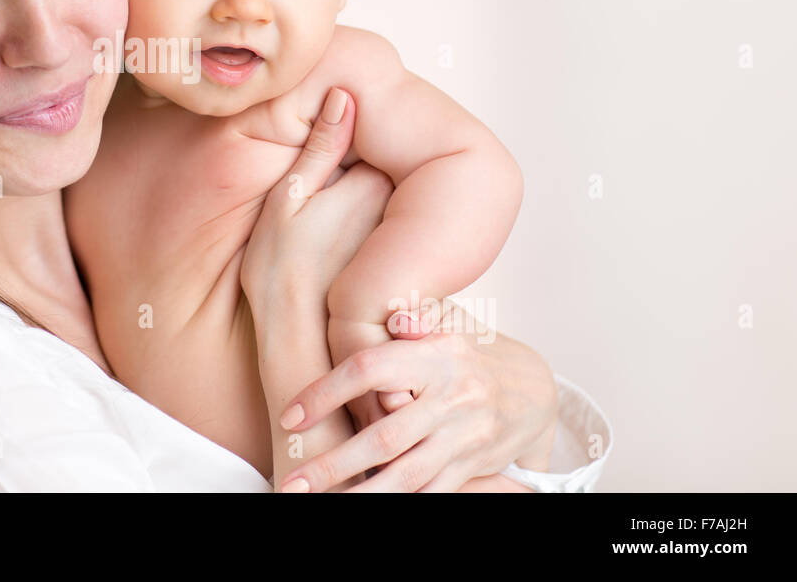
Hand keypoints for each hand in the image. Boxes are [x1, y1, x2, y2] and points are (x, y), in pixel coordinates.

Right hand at [239, 87, 393, 312]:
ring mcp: (401, 234)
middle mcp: (396, 205)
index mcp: (371, 181)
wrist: (300, 340)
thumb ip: (319, 149)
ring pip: (391, 195)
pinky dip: (377, 226)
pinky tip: (344, 243)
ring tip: (335, 220)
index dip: (353, 134)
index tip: (333, 147)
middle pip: (388, 163)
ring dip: (372, 195)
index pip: (375, 136)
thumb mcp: (286, 200)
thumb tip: (344, 95)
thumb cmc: (280, 271)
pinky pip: (392, 225)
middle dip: (368, 161)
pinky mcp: (400, 258)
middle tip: (329, 191)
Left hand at [276, 298, 558, 491]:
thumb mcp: (445, 326)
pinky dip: (396, 501)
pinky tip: (362, 504)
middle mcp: (452, 399)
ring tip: (319, 503)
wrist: (530, 391)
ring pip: (405, 475)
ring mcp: (463, 438)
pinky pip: (429, 492)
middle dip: (333, 464)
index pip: (370, 370)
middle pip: (384, 438)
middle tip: (292, 481)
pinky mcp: (470, 467)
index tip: (289, 417)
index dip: (326, 392)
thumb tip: (395, 316)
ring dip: (360, 494)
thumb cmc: (467, 354)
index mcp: (436, 358)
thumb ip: (415, 319)